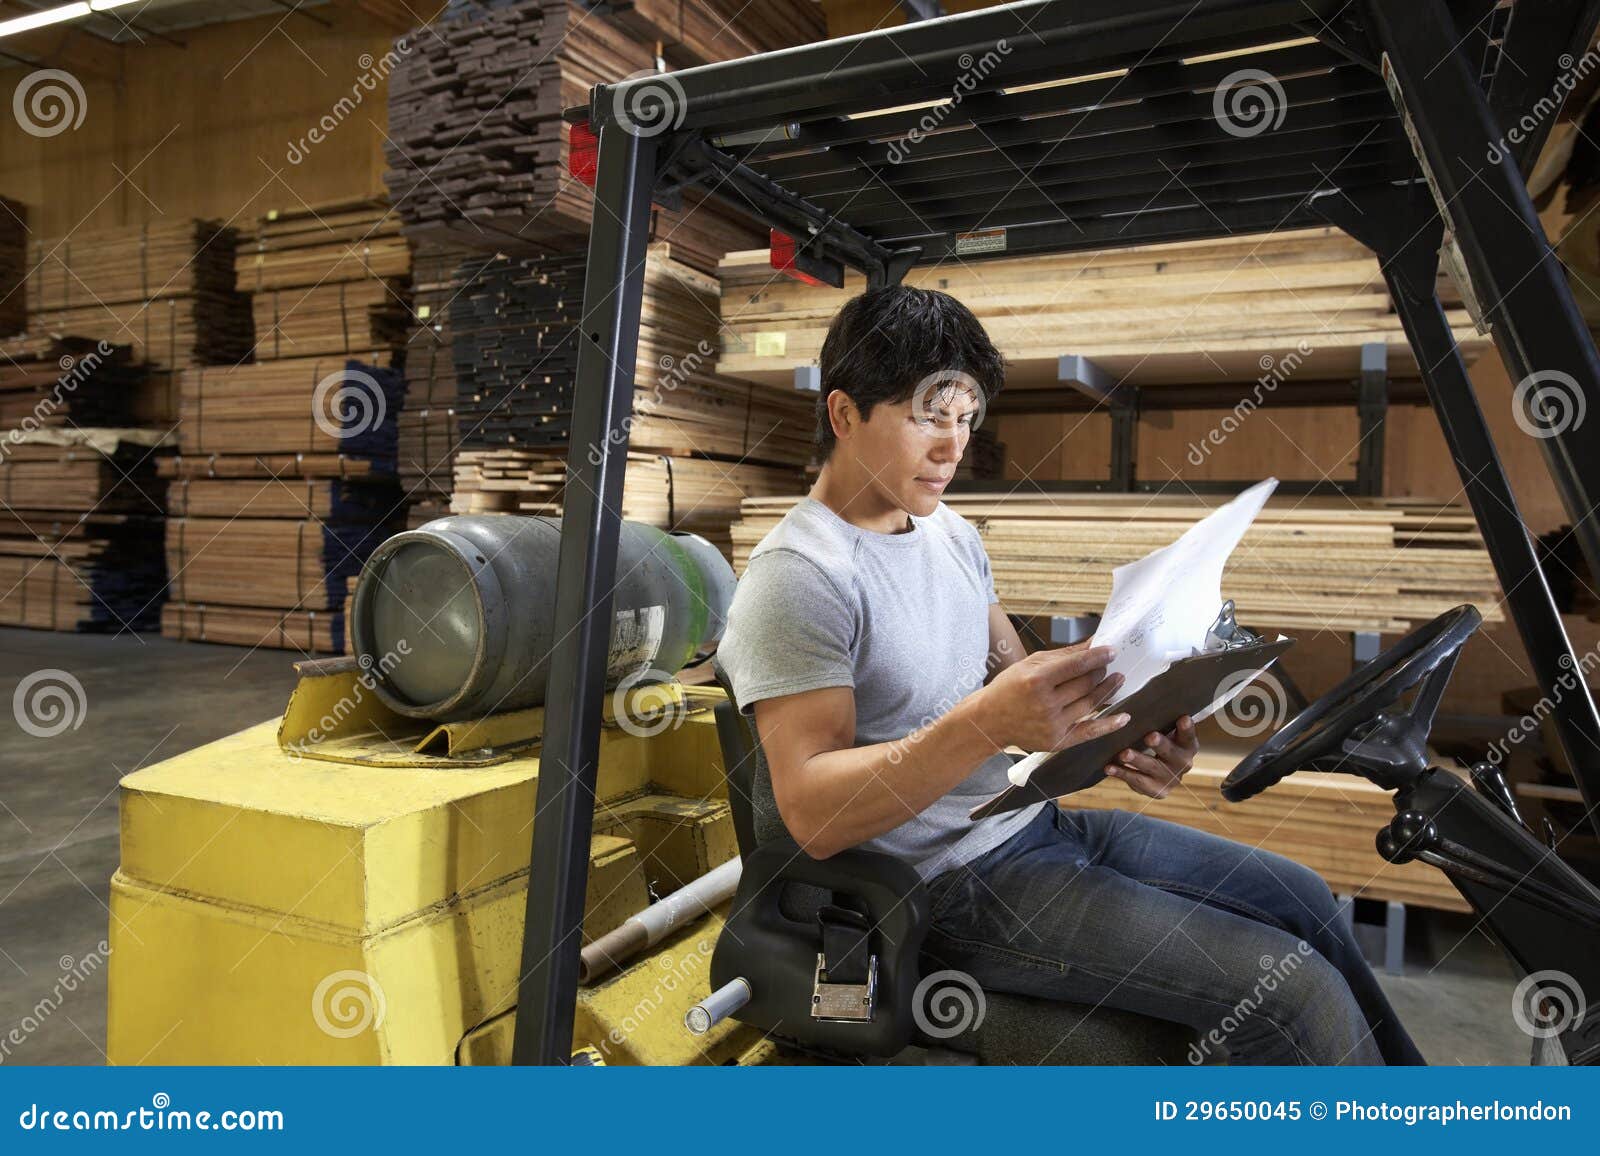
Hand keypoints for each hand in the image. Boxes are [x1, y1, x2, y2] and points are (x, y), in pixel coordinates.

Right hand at [976, 644, 1128, 752]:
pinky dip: (1109, 725)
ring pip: (1090, 704)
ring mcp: (1052, 724)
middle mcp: (1045, 703)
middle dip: (1102, 672)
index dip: (1098, 657)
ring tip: (1117, 679)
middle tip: (1111, 665)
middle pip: (1086, 684)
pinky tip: (1124, 716)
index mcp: (1037, 680)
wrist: (989, 720)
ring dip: (1108, 690)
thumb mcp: (1030, 664)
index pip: (1077, 665)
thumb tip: (1092, 644)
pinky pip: (1089, 731)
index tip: (1112, 651)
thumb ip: (1063, 655)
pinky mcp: (1057, 741)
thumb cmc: (1010, 687)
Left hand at [1105, 715, 1199, 799]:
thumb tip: (1150, 698)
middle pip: (1171, 753)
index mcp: (1187, 745)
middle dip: (1160, 744)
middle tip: (1149, 736)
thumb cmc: (1159, 744)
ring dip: (1137, 760)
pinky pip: (1138, 782)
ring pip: (1152, 768)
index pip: (1189, 736)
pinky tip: (1109, 768)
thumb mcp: (1163, 732)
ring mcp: (1170, 779)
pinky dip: (1122, 774)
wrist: (1160, 775)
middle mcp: (1183, 763)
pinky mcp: (1157, 791)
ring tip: (1123, 754)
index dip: (1187, 729)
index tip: (1183, 718)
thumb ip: (1161, 722)